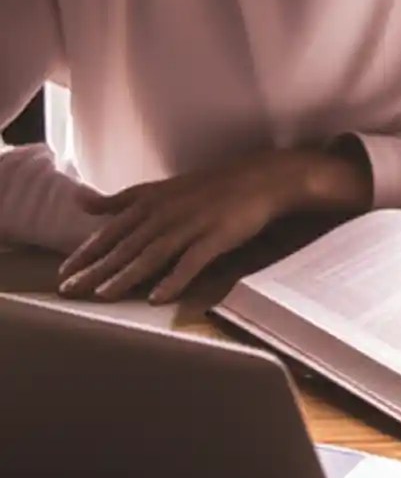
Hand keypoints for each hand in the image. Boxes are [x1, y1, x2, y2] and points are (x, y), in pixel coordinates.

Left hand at [58, 146, 371, 303]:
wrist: (260, 180)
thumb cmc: (210, 188)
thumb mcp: (160, 189)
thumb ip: (121, 200)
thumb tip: (80, 201)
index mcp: (149, 202)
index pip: (110, 231)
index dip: (85, 253)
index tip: (62, 272)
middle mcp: (165, 213)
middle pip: (124, 246)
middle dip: (95, 270)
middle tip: (69, 291)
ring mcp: (190, 225)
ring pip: (151, 255)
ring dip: (125, 277)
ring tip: (103, 296)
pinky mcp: (216, 238)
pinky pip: (190, 263)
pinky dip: (173, 280)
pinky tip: (158, 297)